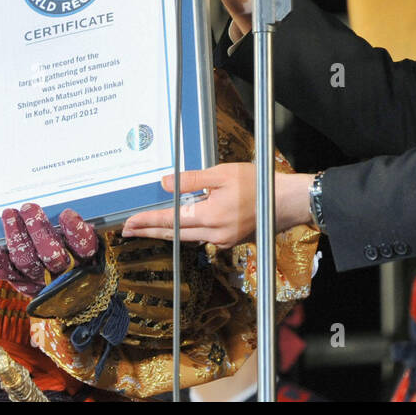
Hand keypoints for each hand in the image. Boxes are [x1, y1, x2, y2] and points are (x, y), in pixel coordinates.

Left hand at [0, 204, 97, 296]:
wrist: (75, 288)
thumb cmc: (81, 250)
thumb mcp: (90, 238)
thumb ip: (83, 227)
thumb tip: (69, 213)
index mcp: (86, 259)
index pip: (84, 247)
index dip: (75, 233)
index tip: (66, 214)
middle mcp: (64, 273)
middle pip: (51, 256)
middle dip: (39, 231)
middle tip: (29, 207)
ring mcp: (40, 280)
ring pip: (26, 261)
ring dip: (16, 237)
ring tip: (9, 214)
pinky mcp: (21, 282)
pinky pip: (6, 272)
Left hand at [121, 165, 314, 247]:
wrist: (287, 202)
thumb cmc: (259, 184)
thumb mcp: (222, 174)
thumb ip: (191, 180)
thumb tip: (165, 184)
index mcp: (211, 216)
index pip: (170, 221)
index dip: (147, 221)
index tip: (129, 223)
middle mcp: (215, 234)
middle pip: (174, 234)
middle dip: (149, 231)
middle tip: (128, 230)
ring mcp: (223, 240)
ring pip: (186, 237)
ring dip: (165, 232)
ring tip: (146, 228)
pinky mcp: (230, 240)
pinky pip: (201, 237)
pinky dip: (185, 232)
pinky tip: (177, 225)